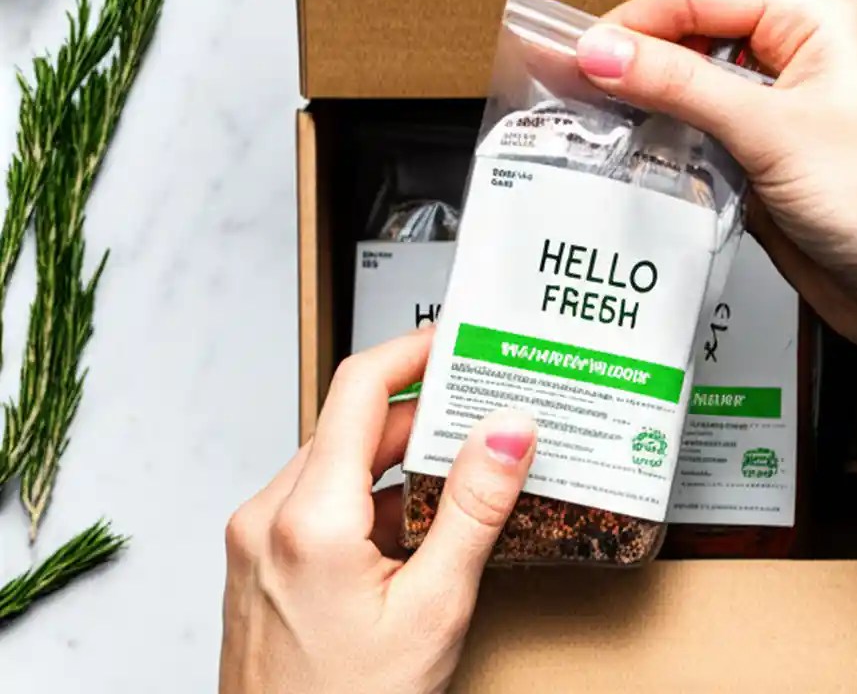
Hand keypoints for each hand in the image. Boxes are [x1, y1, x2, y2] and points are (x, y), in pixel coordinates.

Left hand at [219, 328, 536, 693]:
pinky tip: (416, 530)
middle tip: (486, 416)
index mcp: (306, 519)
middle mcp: (266, 518)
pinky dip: (370, 502)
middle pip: (352, 428)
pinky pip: (318, 504)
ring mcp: (256, 542)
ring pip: (336, 466)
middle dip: (423, 418)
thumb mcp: (434, 609)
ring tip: (463, 478)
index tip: (458, 341)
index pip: (359, 387)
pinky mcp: (259, 564)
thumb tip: (507, 432)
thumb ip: (474, 511)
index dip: (413, 350)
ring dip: (398, 463)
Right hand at [577, 0, 856, 389]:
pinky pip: (698, 142)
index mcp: (814, 21)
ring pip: (689, 94)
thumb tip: (606, 51)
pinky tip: (639, 161)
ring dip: (648, 110)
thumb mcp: (773, 130)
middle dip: (635, 65)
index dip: (635, 23)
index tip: (579, 56)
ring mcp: (776, 113)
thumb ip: (681, 86)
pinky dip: (667, 151)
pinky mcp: (762, 163)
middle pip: (689, 41)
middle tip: (574, 89)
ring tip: (596, 125)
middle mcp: (795, 58)